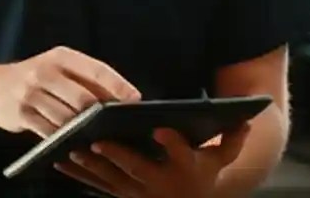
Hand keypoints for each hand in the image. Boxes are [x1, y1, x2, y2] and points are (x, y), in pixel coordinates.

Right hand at [0, 46, 141, 137]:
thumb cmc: (36, 78)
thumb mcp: (59, 69)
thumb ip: (85, 80)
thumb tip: (120, 97)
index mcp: (61, 56)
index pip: (96, 70)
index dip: (118, 85)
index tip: (135, 99)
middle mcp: (46, 71)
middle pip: (83, 98)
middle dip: (100, 114)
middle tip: (114, 124)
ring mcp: (32, 93)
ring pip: (67, 118)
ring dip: (81, 130)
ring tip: (94, 136)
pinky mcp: (22, 114)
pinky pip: (49, 132)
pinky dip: (63, 139)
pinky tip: (71, 141)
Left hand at [55, 123, 250, 197]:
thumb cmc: (204, 171)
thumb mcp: (221, 157)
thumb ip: (233, 138)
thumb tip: (247, 118)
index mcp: (185, 168)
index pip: (181, 154)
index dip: (173, 143)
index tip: (161, 129)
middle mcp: (161, 183)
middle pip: (137, 169)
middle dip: (117, 156)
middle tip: (98, 141)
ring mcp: (139, 192)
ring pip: (112, 179)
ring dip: (91, 167)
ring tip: (72, 151)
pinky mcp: (122, 195)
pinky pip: (98, 186)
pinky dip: (80, 175)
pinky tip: (62, 161)